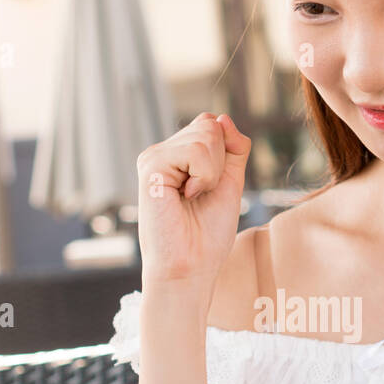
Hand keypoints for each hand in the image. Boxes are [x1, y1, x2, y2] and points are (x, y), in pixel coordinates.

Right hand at [137, 112, 250, 291]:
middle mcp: (164, 152)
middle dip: (221, 162)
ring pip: (206, 133)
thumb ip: (233, 148)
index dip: (227, 151)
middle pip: (210, 124)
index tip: (214, 187)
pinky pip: (196, 150)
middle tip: (202, 194)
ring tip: (194, 196)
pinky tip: (186, 196)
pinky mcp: (151, 165)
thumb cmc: (208, 233)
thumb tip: (223, 117)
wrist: (191, 266)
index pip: (213, 124)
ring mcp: (154, 156)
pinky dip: (204, 176)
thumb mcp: (231, 182)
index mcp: (179, 155)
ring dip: (213, 172)